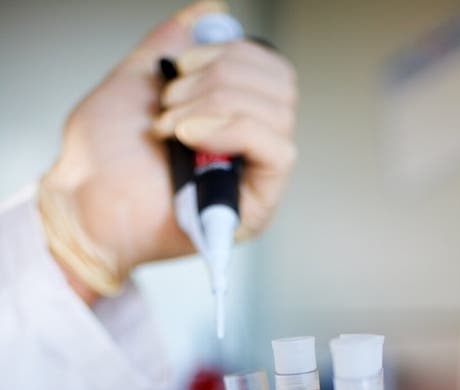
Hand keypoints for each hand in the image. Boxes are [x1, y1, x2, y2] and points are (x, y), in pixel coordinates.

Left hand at [41, 2, 296, 293]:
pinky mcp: (255, 206)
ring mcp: (253, 177)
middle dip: (220, 77)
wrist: (86, 203)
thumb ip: (176, 43)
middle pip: (279, 85)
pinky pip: (278, 152)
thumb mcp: (139, 79)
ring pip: (279, 113)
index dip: (232, 53)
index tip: (181, 65)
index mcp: (229, 115)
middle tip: (171, 101)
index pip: (268, 70)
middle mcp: (248, 146)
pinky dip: (234, 129)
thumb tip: (216, 11)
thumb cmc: (102, 158)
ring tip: (172, 125)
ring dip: (217, 104)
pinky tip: (191, 137)